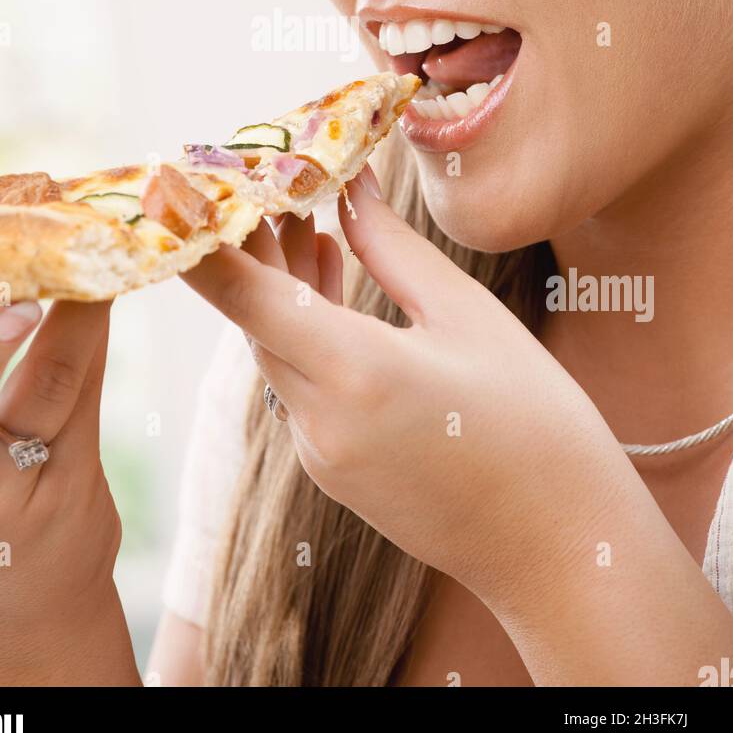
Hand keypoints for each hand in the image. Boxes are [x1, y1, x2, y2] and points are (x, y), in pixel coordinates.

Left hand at [182, 167, 641, 621]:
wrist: (560, 550)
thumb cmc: (534, 425)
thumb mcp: (467, 317)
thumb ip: (393, 248)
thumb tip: (349, 187)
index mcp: (355, 373)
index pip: (243, 297)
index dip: (198, 242)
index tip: (173, 192)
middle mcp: (320, 420)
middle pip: (254, 317)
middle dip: (249, 246)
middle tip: (262, 182)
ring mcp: (321, 454)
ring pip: (276, 349)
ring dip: (279, 285)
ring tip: (304, 220)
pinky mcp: (332, 470)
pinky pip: (298, 384)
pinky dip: (304, 331)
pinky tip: (330, 286)